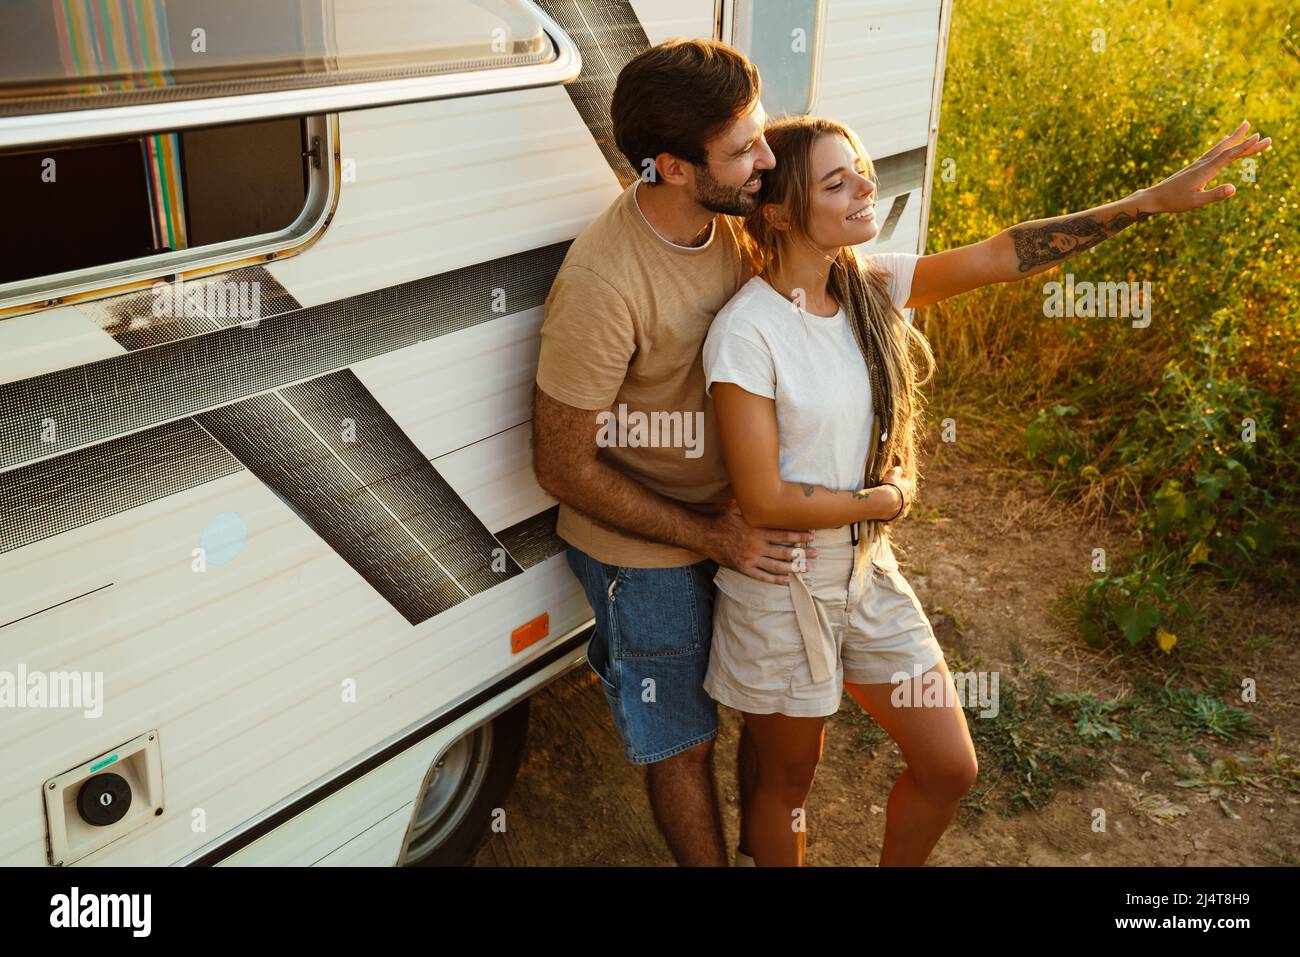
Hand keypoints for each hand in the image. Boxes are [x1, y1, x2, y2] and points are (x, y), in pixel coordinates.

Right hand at [703, 504, 817, 583]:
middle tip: (816, 554)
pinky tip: (787, 581)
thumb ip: (753, 505)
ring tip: (806, 568)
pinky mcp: (744, 568)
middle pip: (785, 551)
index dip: (799, 536)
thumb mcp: (739, 508)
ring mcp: (751, 559)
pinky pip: (763, 576)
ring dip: (794, 567)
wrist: (706, 536)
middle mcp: (757, 546)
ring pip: (777, 565)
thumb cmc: (722, 520)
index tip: (812, 537)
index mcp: (758, 530)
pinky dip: (776, 579)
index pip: (784, 534)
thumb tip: (765, 493)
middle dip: (803, 553)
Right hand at [880, 466, 912, 521]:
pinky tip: (884, 513)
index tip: (895, 482)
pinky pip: (893, 517)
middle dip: (900, 495)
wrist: (884, 502)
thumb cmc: (889, 486)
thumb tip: (900, 469)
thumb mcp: (893, 474)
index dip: (901, 483)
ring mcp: (901, 510)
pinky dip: (890, 515)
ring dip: (896, 506)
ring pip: (900, 508)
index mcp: (908, 489)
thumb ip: (897, 471)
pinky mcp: (895, 518)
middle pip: (905, 497)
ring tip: (887, 504)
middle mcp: (907, 501)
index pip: (906, 484)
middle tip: (891, 493)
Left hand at [1145, 120, 1271, 213]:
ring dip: (1235, 139)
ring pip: (1221, 149)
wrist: (1154, 198)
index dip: (1245, 146)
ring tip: (1246, 127)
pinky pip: (1213, 152)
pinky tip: (1224, 141)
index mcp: (1206, 170)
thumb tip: (1234, 188)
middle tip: (1266, 137)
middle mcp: (1203, 163)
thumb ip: (1215, 195)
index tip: (1259, 136)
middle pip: (1229, 150)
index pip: (1229, 155)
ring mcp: (1199, 164)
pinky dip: (1223, 145)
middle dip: (1247, 143)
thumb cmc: (1174, 202)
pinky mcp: (1195, 167)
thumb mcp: (1196, 202)